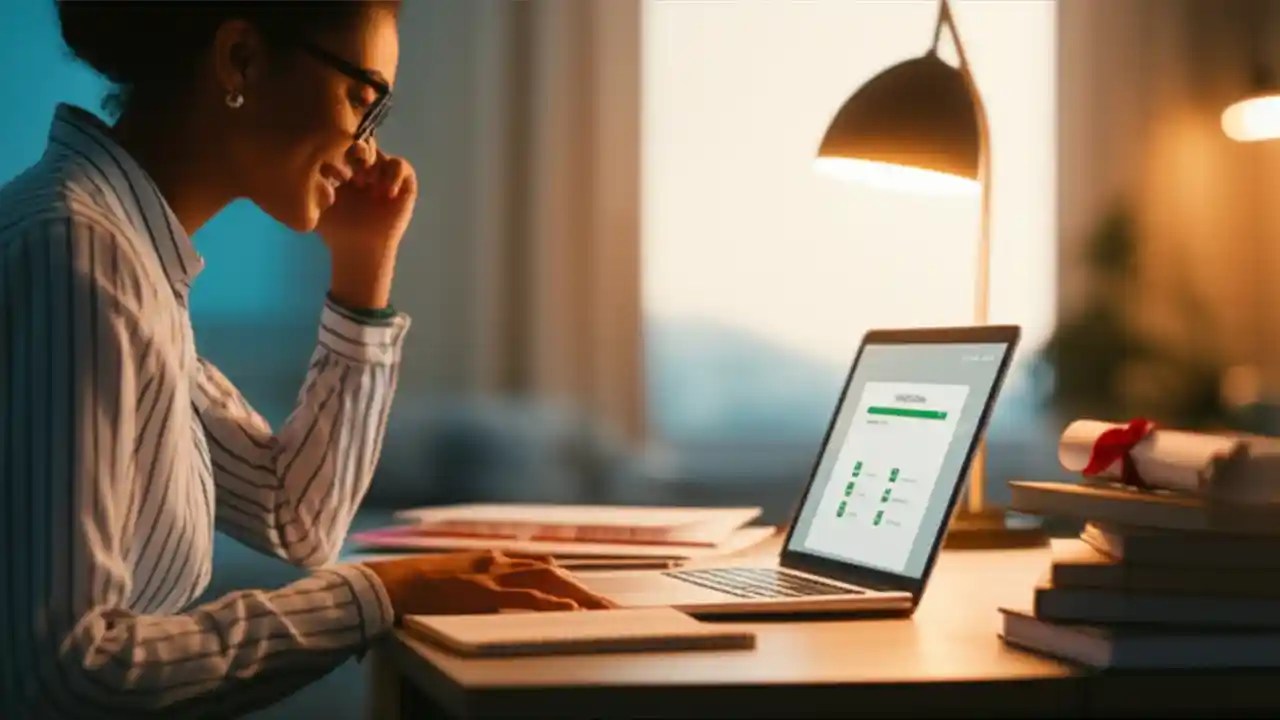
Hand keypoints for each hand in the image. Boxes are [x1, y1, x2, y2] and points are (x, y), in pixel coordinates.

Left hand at [317, 146, 417, 308]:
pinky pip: (402, 166)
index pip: (345, 144)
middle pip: (365, 144)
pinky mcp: (404, 186)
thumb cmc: (335, 229)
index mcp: (345, 169)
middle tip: (350, 172)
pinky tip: (384, 191)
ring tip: (366, 183)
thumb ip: (309, 182)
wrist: (357, 250)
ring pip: (382, 153)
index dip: (340, 147)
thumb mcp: (315, 203)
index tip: (334, 168)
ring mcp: (385, 177)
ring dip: (373, 165)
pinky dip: (394, 174)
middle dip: (357, 152)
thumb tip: (305, 159)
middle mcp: (366, 170)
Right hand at [363, 551, 614, 617]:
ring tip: (605, 611)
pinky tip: (573, 609)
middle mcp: (498, 561)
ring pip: (549, 580)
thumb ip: (477, 579)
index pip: (542, 565)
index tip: (592, 595)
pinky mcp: (483, 593)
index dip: (570, 580)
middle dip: (585, 589)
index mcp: (492, 558)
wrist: (390, 582)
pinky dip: (551, 602)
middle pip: (554, 571)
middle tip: (612, 608)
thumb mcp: (454, 577)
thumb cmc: (416, 585)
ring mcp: (492, 575)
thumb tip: (490, 594)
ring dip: (580, 595)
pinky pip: (525, 597)